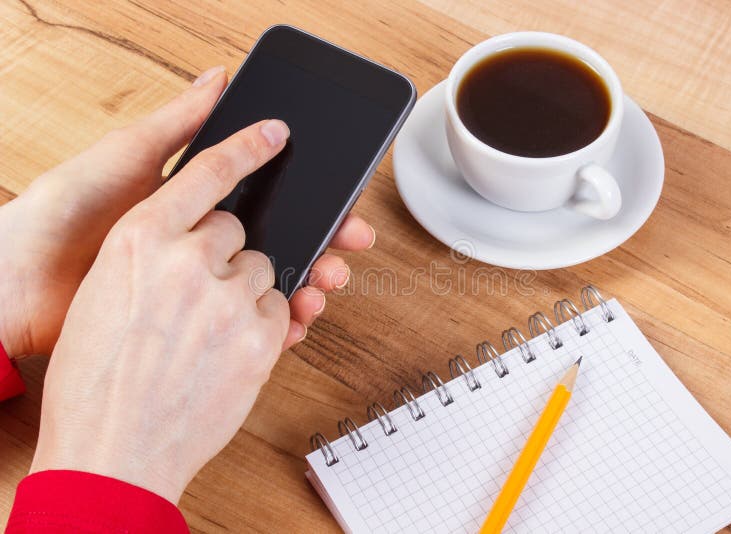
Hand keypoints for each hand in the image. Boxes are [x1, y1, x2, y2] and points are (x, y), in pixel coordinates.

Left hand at [0, 66, 374, 357]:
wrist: (21, 283)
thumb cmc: (66, 210)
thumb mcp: (127, 155)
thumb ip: (180, 123)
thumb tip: (222, 77)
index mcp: (196, 206)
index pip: (271, 199)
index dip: (312, 199)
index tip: (344, 198)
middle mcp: (205, 246)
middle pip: (284, 242)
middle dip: (325, 243)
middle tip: (350, 242)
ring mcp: (200, 289)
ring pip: (274, 286)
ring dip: (309, 281)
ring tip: (327, 281)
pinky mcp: (189, 330)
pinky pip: (248, 329)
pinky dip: (281, 325)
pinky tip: (299, 318)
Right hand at [31, 118, 300, 502]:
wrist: (112, 452)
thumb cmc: (96, 380)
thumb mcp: (101, 295)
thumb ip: (147, 255)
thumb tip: (189, 240)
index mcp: (138, 239)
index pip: (204, 174)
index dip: (244, 147)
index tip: (274, 132)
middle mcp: (187, 260)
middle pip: (237, 229)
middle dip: (226, 255)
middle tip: (201, 293)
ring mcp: (229, 298)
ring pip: (264, 270)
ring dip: (246, 293)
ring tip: (208, 331)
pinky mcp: (260, 336)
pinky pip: (281, 309)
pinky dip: (263, 324)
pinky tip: (228, 347)